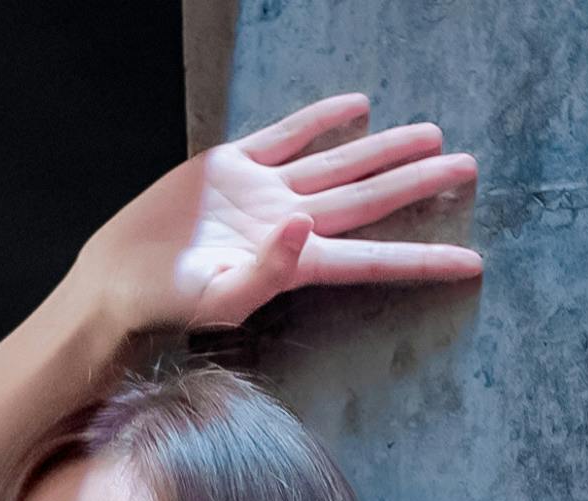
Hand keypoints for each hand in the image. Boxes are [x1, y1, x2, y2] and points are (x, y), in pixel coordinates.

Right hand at [73, 92, 482, 337]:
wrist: (115, 281)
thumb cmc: (162, 305)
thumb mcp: (214, 300)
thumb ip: (264, 272)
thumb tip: (305, 223)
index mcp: (295, 263)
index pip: (373, 259)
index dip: (423, 259)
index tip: (471, 263)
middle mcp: (290, 225)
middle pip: (369, 201)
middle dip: (419, 186)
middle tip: (469, 168)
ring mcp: (264, 192)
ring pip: (340, 165)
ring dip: (385, 150)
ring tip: (433, 137)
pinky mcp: (232, 167)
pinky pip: (289, 136)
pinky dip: (323, 120)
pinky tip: (358, 107)